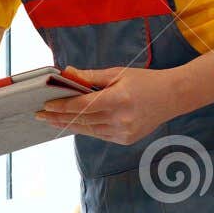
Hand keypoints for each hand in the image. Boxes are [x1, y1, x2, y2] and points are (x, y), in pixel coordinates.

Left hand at [35, 65, 187, 145]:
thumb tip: (66, 73)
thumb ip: (90, 77)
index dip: (62, 107)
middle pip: (82, 120)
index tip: (45, 106)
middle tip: (40, 116)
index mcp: (118, 100)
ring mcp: (124, 132)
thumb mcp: (117, 73)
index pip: (82, 105)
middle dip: (59, 118)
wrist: (173, 96)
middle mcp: (121, 119)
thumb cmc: (144, 81)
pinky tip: (73, 124)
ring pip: (89, 130)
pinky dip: (86, 129)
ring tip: (52, 121)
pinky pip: (100, 134)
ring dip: (69, 125)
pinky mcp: (126, 139)